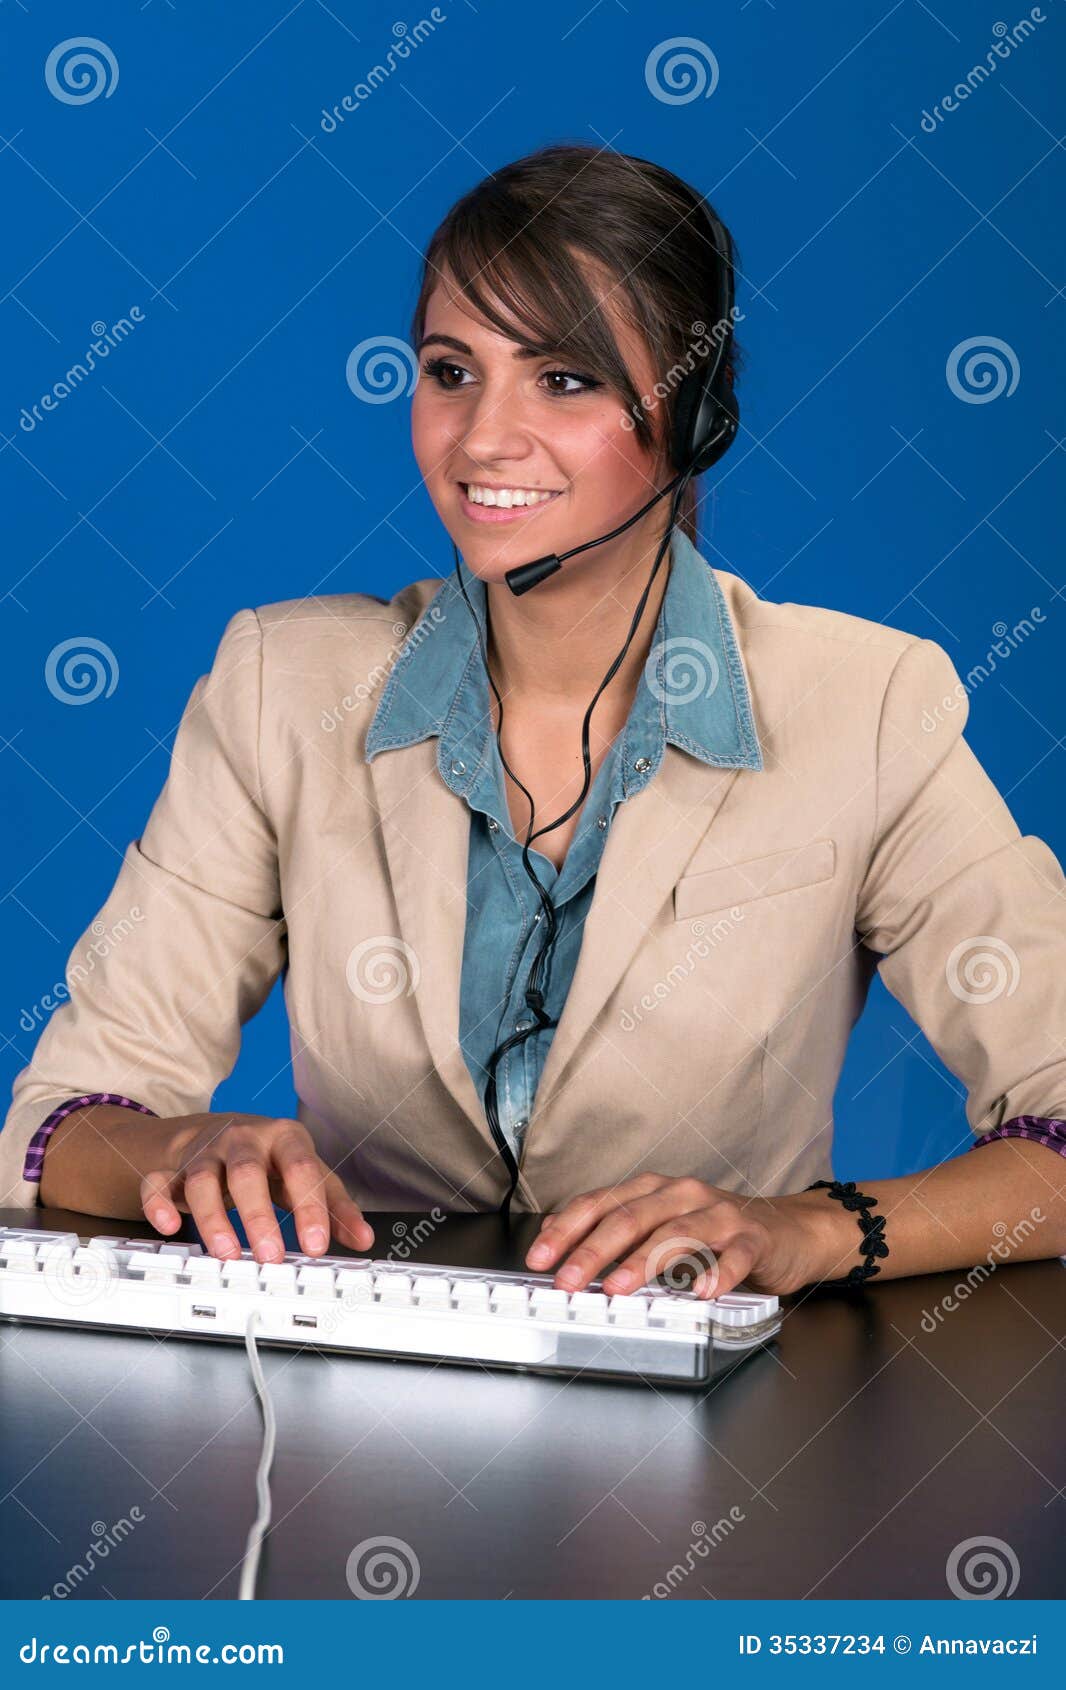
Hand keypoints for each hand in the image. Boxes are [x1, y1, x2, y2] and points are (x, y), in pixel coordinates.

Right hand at [138, 1112, 373, 1262]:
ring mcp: (206, 1152)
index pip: (301, 1169)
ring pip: (202, 1180)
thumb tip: (363, 1237)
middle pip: (247, 1172)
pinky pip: (158, 1182)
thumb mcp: (308, 1174)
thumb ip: (335, 1206)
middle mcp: (243, 1140)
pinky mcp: (174, 1167)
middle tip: (271, 1256)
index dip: (310, 1207)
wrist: (216, 1130)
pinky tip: (170, 1228)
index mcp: (284, 1138)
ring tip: (227, 1254)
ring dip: (213, 1219)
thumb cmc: (271, 1157)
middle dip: (258, 1216)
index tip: (316, 1246)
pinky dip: (159, 1205)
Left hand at [523, 1172, 829, 1297]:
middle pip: (632, 1217)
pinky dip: (718, 1272)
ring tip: (620, 1286)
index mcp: (654, 1190)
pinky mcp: (754, 1238)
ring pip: (677, 1233)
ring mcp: (720, 1214)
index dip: (568, 1229)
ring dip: (644, 1261)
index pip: (601, 1203)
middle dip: (595, 1250)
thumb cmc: (717, 1232)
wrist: (790, 1230)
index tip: (540, 1257)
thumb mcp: (662, 1225)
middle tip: (569, 1280)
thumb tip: (558, 1241)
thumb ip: (617, 1231)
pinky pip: (735, 1255)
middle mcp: (683, 1194)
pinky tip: (702, 1292)